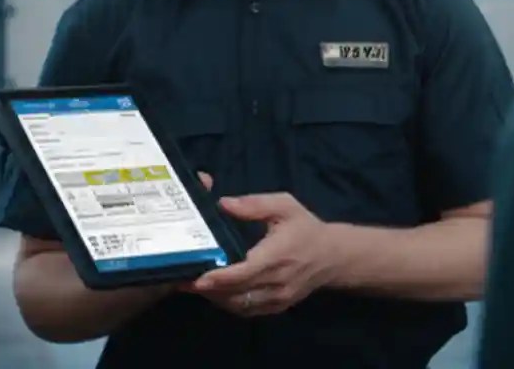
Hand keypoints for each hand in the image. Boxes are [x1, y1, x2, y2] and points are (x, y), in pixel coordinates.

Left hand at [185, 190, 338, 317]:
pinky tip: (215, 292)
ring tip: (193, 285)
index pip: (244, 272)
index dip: (218, 277)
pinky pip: (247, 310)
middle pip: (236, 292)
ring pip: (239, 305)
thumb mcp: (285, 206)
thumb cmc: (305, 228)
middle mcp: (277, 282)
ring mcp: (277, 298)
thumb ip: (254, 204)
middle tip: (181, 280)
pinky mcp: (276, 307)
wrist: (332, 257)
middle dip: (208, 288)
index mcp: (277, 256)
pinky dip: (228, 303)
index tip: (195, 277)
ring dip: (215, 297)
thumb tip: (223, 204)